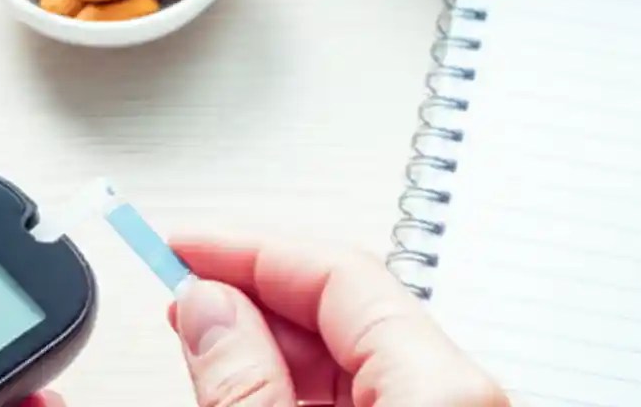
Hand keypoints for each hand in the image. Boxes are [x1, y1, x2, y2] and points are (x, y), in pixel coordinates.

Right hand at [168, 237, 508, 406]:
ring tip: (202, 346)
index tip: (182, 249)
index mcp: (443, 389)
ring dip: (268, 343)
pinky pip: (360, 395)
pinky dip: (296, 386)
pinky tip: (248, 386)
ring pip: (348, 356)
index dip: (247, 250)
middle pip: (344, 310)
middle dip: (252, 296)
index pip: (338, 273)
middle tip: (182, 296)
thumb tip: (207, 309)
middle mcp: (458, 397)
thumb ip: (243, 380)